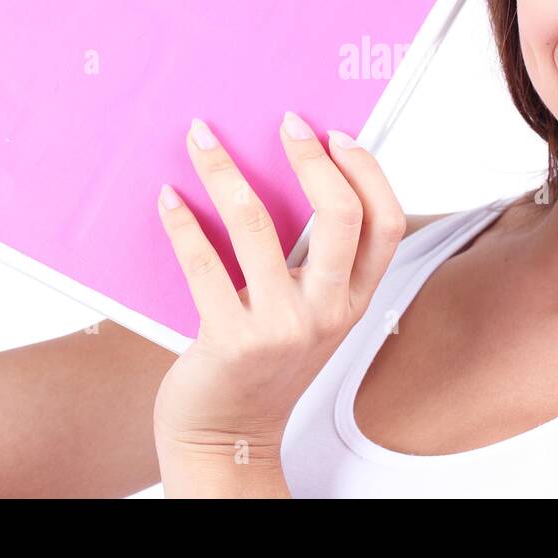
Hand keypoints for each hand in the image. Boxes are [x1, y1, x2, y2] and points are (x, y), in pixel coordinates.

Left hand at [152, 111, 406, 496]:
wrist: (228, 434)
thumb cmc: (267, 363)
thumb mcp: (311, 315)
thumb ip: (316, 263)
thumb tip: (298, 176)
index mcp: (355, 300)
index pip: (388, 224)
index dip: (367, 171)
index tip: (336, 134)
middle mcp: (327, 313)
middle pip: (341, 216)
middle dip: (312, 159)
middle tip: (286, 122)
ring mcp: (281, 328)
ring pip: (259, 226)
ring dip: (226, 171)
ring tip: (203, 139)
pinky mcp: (230, 339)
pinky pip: (202, 263)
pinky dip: (182, 221)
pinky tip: (170, 196)